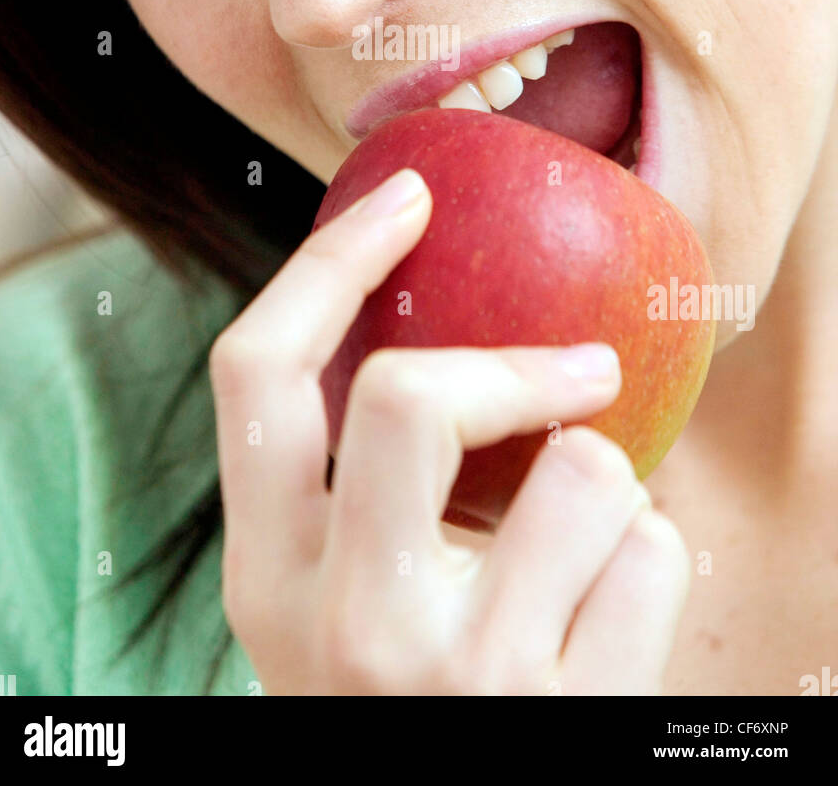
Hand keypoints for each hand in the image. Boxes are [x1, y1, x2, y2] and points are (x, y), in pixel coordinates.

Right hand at [209, 167, 689, 694]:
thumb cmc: (410, 704)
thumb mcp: (342, 605)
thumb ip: (358, 496)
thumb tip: (445, 321)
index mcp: (269, 579)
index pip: (257, 375)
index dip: (330, 264)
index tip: (408, 201)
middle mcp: (344, 627)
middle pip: (410, 399)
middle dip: (512, 366)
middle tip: (577, 369)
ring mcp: (458, 677)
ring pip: (581, 473)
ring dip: (607, 490)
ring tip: (582, 555)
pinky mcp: (568, 714)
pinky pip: (658, 554)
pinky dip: (656, 564)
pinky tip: (614, 621)